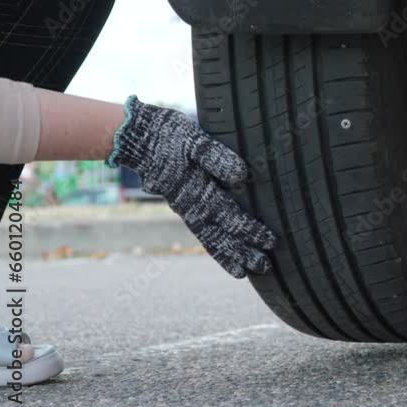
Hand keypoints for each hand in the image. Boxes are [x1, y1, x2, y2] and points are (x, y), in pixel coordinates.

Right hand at [109, 97, 276, 277]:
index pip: (228, 215)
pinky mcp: (182, 204)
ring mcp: (184, 207)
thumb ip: (216, 157)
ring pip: (208, 237)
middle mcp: (190, 205)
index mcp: (196, 191)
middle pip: (219, 234)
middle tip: (264, 267)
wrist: (137, 136)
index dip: (249, 229)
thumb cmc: (168, 135)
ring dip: (227, 254)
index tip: (269, 241)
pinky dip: (213, 244)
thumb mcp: (193, 140)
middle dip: (241, 251)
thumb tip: (241, 175)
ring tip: (244, 271)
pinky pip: (199, 230)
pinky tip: (225, 253)